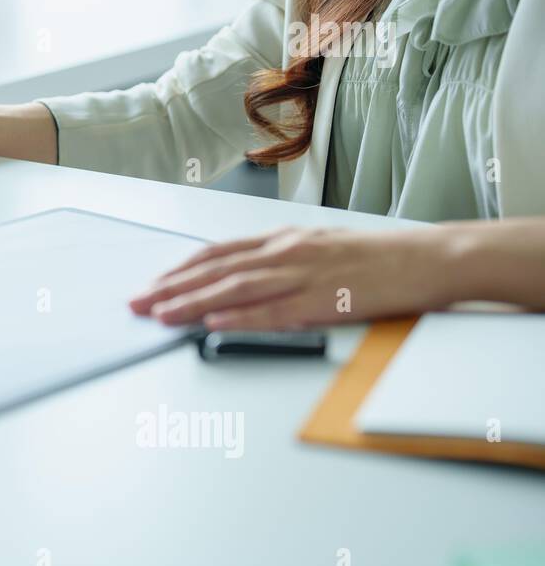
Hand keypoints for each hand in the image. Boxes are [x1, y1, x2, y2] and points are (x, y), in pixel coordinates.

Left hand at [128, 226, 455, 329]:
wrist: (427, 258)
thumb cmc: (376, 257)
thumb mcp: (319, 247)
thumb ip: (281, 259)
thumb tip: (245, 275)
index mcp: (283, 240)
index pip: (218, 253)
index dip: (181, 269)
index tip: (153, 283)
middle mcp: (285, 252)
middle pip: (215, 270)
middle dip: (171, 287)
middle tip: (137, 303)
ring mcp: (303, 275)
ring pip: (235, 290)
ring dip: (193, 303)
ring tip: (160, 314)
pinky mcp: (323, 301)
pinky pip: (273, 312)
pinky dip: (240, 319)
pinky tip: (214, 325)